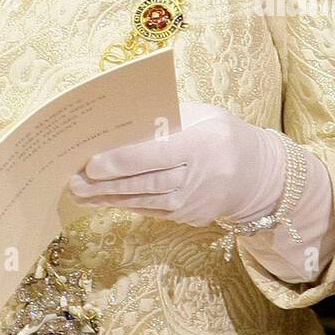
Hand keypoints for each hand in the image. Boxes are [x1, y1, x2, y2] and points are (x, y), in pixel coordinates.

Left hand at [68, 100, 288, 229]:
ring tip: (80, 193)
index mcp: (202, 145)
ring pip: (146, 202)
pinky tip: (103, 200)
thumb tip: (124, 118)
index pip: (157, 155)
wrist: (260, 175)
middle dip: (108, 184)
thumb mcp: (204, 116)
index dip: (123, 160)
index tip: (93, 162)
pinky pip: (153, 212)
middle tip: (74, 181)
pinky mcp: (191, 218)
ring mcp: (195, 203)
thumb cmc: (224, 134)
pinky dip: (126, 205)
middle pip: (147, 183)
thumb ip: (168, 117)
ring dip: (109, 198)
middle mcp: (200, 178)